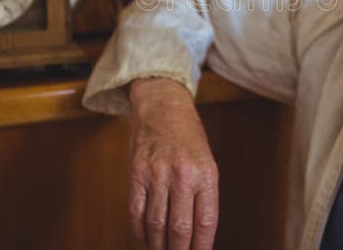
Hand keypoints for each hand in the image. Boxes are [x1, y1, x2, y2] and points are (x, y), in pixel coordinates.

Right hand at [128, 78, 218, 249]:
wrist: (162, 106)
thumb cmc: (188, 138)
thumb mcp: (206, 162)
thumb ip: (202, 195)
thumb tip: (197, 234)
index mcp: (206, 173)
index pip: (206, 221)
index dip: (202, 247)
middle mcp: (182, 174)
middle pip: (180, 228)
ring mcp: (157, 174)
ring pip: (156, 224)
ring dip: (158, 246)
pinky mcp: (136, 173)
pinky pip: (136, 212)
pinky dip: (139, 232)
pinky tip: (144, 240)